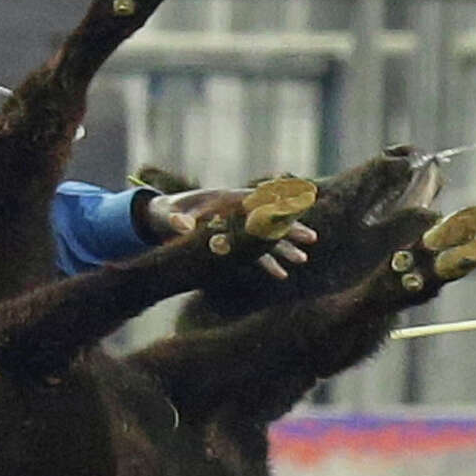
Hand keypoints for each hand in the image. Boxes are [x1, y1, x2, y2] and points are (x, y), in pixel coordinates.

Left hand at [143, 187, 317, 277]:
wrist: (165, 217)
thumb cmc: (168, 212)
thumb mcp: (170, 215)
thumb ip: (177, 219)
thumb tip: (182, 225)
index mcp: (226, 201)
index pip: (255, 205)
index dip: (273, 209)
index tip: (291, 214)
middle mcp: (238, 215)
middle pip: (270, 222)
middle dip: (290, 230)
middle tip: (311, 238)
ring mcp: (238, 230)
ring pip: (267, 240)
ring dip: (285, 249)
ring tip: (303, 259)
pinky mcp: (234, 245)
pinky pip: (255, 256)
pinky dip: (268, 264)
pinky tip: (282, 275)